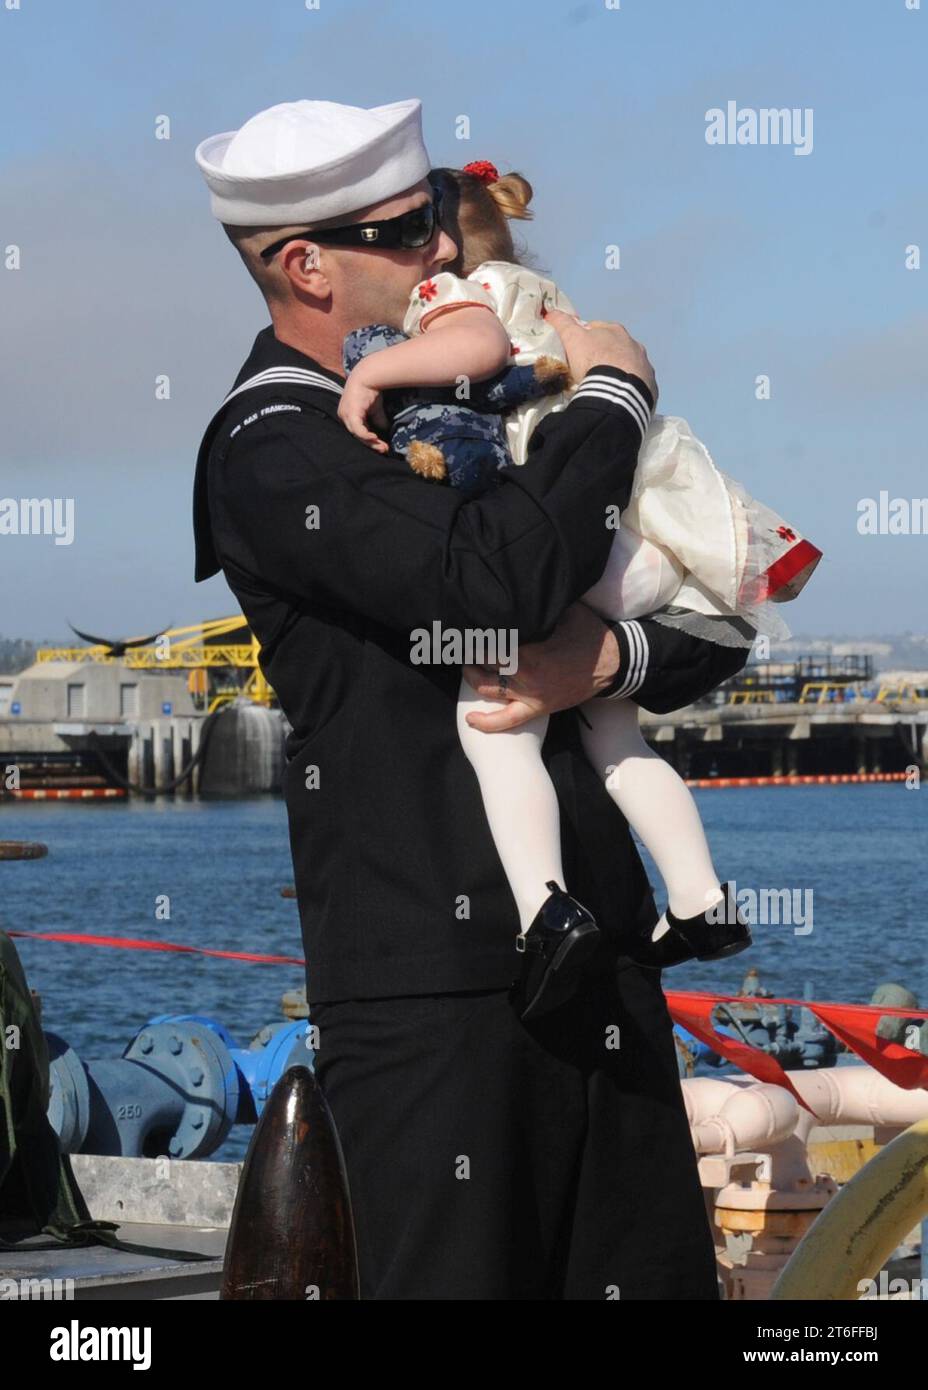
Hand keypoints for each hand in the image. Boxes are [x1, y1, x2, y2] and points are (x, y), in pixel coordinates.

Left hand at [337, 369, 389, 452]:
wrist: (369, 375)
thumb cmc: (370, 390)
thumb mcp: (375, 410)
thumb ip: (378, 421)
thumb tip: (385, 432)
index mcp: (347, 415)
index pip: (357, 432)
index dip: (370, 440)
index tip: (382, 446)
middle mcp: (343, 416)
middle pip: (357, 436)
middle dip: (371, 445)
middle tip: (384, 450)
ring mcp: (345, 415)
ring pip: (357, 435)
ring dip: (371, 442)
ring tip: (383, 447)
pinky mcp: (350, 414)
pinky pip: (358, 430)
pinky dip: (366, 436)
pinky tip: (375, 438)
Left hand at [462, 602, 619, 731]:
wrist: (614, 663)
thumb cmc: (589, 633)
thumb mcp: (565, 610)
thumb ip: (539, 605)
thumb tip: (516, 588)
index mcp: (530, 650)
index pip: (490, 640)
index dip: (474, 633)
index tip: (464, 623)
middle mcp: (526, 675)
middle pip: (484, 663)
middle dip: (469, 652)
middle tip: (461, 640)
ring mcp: (530, 695)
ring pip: (487, 688)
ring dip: (472, 676)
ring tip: (466, 663)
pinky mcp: (537, 708)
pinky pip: (507, 721)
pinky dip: (487, 722)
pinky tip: (470, 719)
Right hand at [543, 308, 657, 404]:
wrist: (616, 392)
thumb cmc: (593, 361)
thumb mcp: (572, 339)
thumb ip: (563, 324)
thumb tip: (551, 312)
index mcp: (615, 330)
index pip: (597, 329)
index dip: (585, 340)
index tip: (577, 353)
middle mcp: (633, 344)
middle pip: (615, 346)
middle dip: (605, 355)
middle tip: (590, 371)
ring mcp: (644, 365)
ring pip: (629, 365)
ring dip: (619, 372)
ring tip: (606, 386)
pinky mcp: (650, 385)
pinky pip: (638, 384)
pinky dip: (629, 388)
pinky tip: (619, 396)